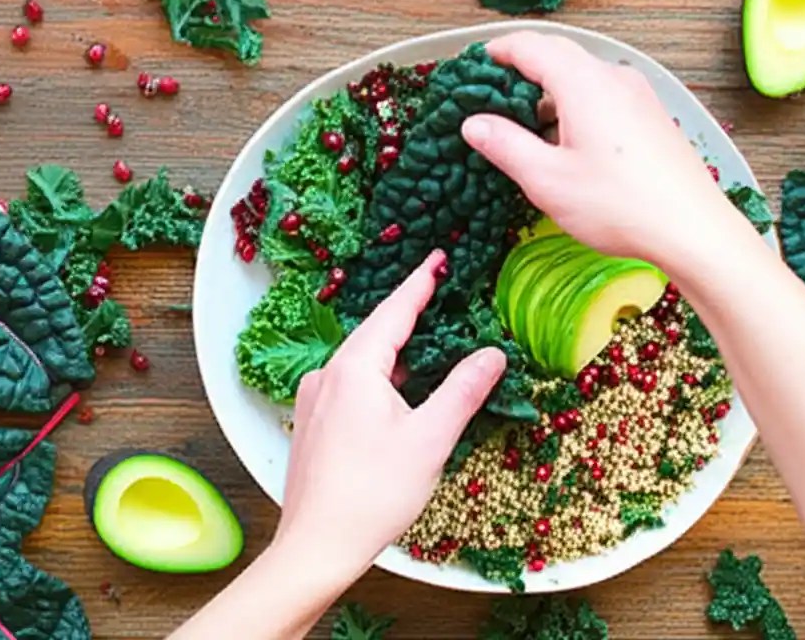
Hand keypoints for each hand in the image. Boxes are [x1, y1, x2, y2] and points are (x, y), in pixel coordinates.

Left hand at [274, 250, 506, 581]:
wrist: (316, 546)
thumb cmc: (372, 495)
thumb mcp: (430, 439)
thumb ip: (462, 390)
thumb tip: (492, 354)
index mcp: (354, 369)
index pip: (394, 311)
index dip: (420, 283)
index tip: (438, 257)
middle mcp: (327, 375)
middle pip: (375, 332)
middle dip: (408, 312)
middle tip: (439, 290)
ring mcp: (314, 400)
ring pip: (362, 361)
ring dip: (395, 349)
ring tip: (428, 341)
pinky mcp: (312, 424)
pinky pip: (350, 384)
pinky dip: (379, 376)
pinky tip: (398, 392)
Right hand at [461, 31, 749, 269]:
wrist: (692, 229)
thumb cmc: (621, 205)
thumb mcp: (547, 179)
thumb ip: (505, 145)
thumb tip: (474, 123)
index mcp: (584, 82)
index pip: (531, 46)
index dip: (497, 51)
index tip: (474, 64)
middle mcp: (614, 78)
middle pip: (558, 56)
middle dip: (521, 70)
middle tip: (491, 95)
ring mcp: (637, 96)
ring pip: (581, 78)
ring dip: (548, 94)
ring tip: (523, 127)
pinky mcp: (650, 117)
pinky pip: (603, 96)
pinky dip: (574, 107)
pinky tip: (564, 143)